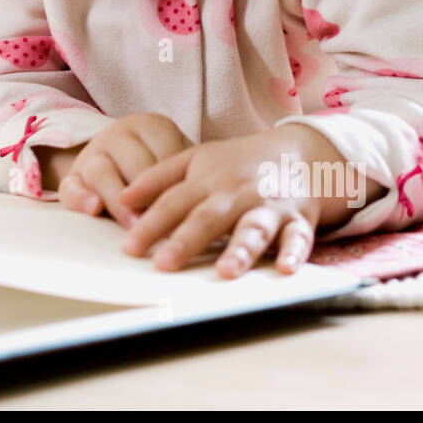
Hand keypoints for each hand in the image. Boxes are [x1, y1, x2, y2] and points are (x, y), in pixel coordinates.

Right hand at [50, 113, 195, 227]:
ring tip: (136, 226)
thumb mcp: (176, 162)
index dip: (179, 185)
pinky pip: (71, 186)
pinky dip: (81, 198)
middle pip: (135, 163)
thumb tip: (210, 208)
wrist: (115, 162)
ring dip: (120, 202)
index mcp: (150, 126)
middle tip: (170, 228)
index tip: (195, 212)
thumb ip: (188, 178)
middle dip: (151, 198)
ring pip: (102, 172)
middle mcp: (118, 134)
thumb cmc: (158, 166)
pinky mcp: (71, 178)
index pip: (166, 153)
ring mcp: (92, 155)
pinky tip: (94, 209)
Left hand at [118, 124, 379, 278]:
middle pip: (209, 217)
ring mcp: (268, 207)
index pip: (174, 203)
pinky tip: (285, 269)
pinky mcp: (298, 220)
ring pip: (253, 229)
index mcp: (208, 180)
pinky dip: (294, 253)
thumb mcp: (196, 160)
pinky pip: (298, 238)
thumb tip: (122, 199)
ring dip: (240, 250)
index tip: (129, 248)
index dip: (151, 225)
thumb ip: (158, 178)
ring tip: (225, 271)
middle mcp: (237, 194)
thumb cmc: (239, 162)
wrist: (300, 151)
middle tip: (165, 264)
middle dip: (187, 241)